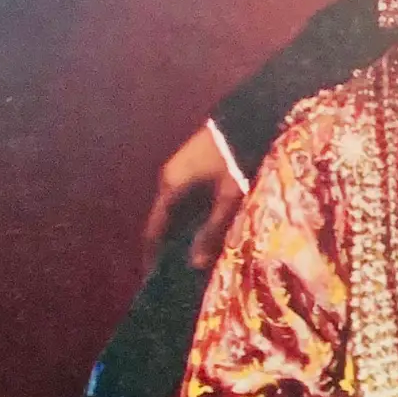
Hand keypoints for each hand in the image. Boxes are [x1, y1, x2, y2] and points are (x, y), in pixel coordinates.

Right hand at [143, 124, 244, 274]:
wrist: (244, 121)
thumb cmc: (235, 159)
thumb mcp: (227, 198)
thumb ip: (212, 230)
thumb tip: (195, 263)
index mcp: (171, 188)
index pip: (154, 228)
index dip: (153, 253)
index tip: (153, 275)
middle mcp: (168, 180)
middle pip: (163, 221)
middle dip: (168, 246)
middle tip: (175, 272)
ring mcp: (177, 172)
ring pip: (174, 211)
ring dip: (179, 232)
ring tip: (188, 256)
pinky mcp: (189, 168)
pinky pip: (182, 200)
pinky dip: (188, 219)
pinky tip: (199, 232)